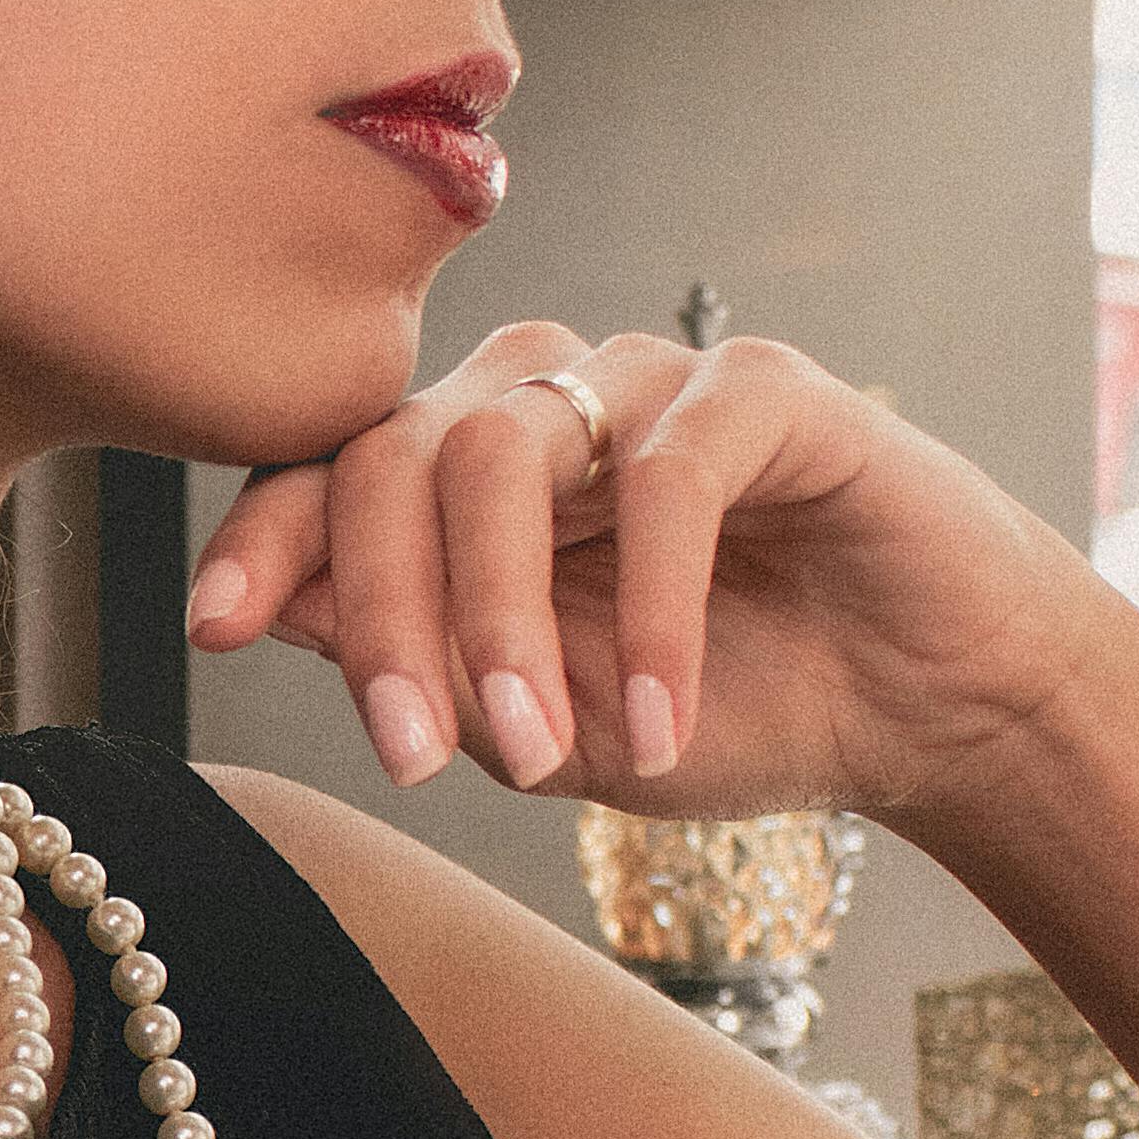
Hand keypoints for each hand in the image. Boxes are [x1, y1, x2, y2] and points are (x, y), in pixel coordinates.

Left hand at [182, 323, 1099, 837]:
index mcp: (470, 473)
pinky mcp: (767, 391)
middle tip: (408, 755)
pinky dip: (652, 609)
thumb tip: (284, 612)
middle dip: (387, 614)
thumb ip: (425, 671)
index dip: (266, 535)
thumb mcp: (549, 730)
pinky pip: (670, 472)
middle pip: (398, 457)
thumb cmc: (730, 712)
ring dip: (503, 618)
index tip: (216, 629)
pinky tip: (663, 720)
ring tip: (548, 756)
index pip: (332, 467)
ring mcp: (651, 382)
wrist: (921, 714)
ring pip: (506, 451)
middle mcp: (544, 404)